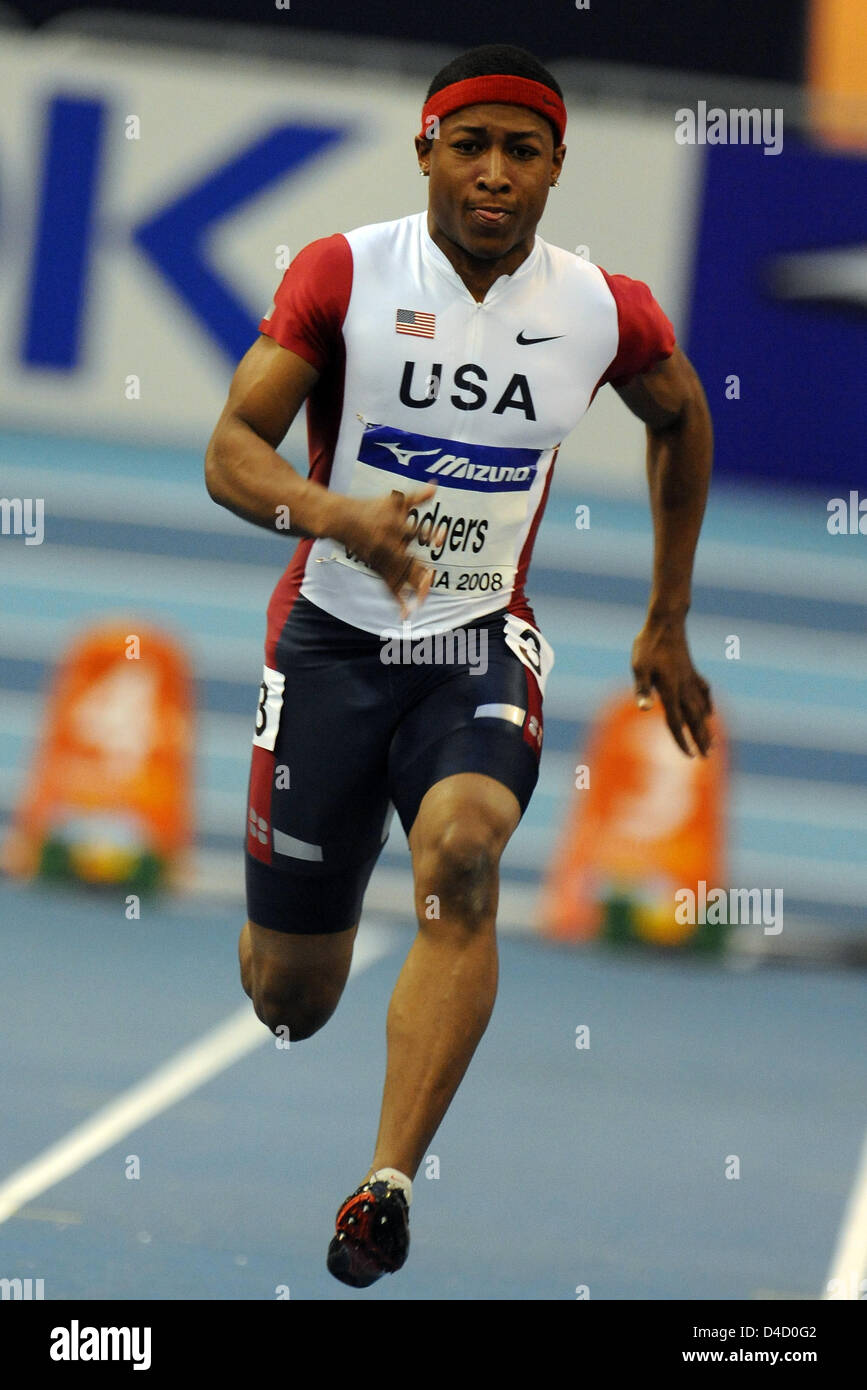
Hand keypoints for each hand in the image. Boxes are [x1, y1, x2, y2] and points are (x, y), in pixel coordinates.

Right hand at [331, 485, 436, 618]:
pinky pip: (388, 586)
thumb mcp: (394, 501)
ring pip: (398, 576)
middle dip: (418, 570)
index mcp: (396, 525)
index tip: (438, 541)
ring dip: (410, 588)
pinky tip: (406, 613)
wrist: (340, 519)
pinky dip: (397, 599)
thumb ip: (417, 497)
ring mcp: (382, 558)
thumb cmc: (371, 507)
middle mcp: (389, 543)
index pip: (415, 531)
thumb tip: (437, 486)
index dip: (428, 534)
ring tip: (423, 600)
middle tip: (431, 580)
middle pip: (406, 559)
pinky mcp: (376, 568)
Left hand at [631, 616, 712, 755]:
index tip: (688, 756)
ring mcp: (690, 679)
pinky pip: (703, 692)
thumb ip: (643, 689)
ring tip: (711, 742)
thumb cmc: (648, 644)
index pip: (676, 721)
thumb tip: (644, 709)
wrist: (666, 622)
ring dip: (706, 726)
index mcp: (670, 689)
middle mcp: (683, 687)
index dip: (681, 740)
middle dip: (700, 739)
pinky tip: (710, 713)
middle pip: (694, 719)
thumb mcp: (639, 666)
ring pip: (701, 708)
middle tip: (707, 756)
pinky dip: (708, 705)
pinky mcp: (691, 671)